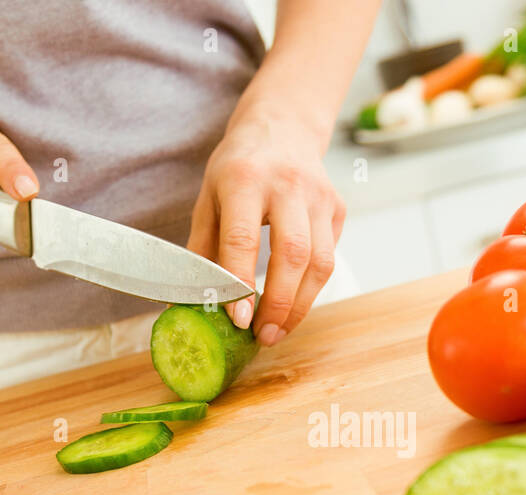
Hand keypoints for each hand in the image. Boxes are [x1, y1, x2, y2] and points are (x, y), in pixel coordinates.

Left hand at [187, 109, 344, 344]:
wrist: (283, 127)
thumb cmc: (238, 168)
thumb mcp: (208, 199)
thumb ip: (201, 250)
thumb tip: (187, 305)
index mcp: (244, 179)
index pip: (244, 239)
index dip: (240, 283)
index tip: (238, 320)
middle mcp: (288, 185)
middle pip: (293, 254)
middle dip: (279, 303)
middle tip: (263, 336)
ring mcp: (319, 197)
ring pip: (320, 263)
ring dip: (300, 305)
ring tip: (278, 331)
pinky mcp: (338, 209)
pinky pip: (329, 258)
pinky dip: (311, 288)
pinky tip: (292, 303)